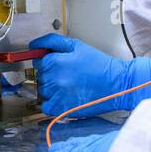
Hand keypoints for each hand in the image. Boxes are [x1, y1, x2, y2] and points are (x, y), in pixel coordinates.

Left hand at [29, 34, 150, 117]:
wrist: (117, 83)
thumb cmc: (98, 63)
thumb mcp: (76, 45)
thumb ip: (51, 42)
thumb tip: (33, 46)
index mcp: (55, 61)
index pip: (38, 62)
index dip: (49, 63)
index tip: (61, 65)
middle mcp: (53, 79)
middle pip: (40, 77)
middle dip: (50, 75)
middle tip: (69, 76)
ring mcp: (56, 95)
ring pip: (42, 91)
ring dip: (51, 90)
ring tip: (70, 87)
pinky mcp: (61, 109)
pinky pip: (46, 106)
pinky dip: (52, 104)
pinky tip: (65, 98)